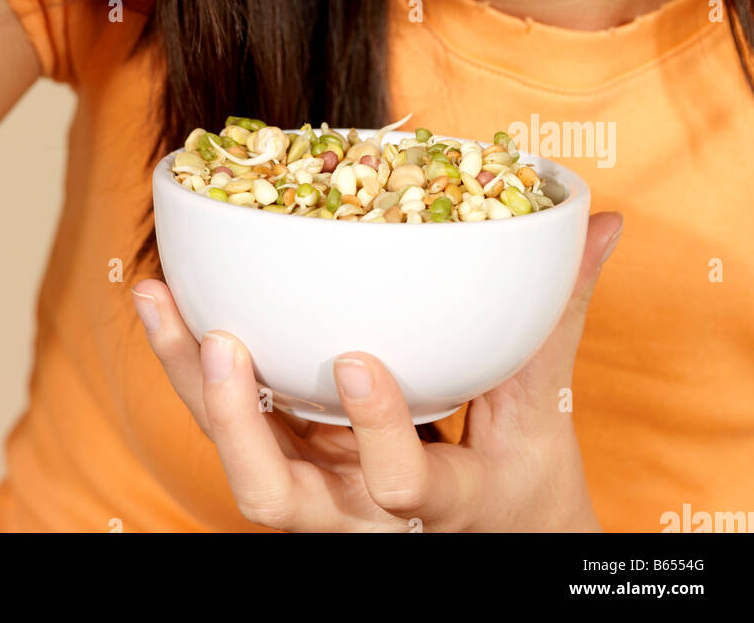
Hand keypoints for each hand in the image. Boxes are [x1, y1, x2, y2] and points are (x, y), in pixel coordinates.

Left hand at [132, 210, 621, 532]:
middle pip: (273, 497)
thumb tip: (602, 226)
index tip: (359, 361)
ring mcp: (315, 489)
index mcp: (435, 506)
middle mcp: (358, 512)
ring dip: (189, 378)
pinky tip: (168, 296)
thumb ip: (560, 319)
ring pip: (233, 455)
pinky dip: (191, 361)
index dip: (377, 436)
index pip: (402, 490)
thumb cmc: (522, 478)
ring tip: (160, 298)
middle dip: (237, 424)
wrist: (490, 535)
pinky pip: (228, 419)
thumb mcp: (546, 412)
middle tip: (224, 343)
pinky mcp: (289, 458)